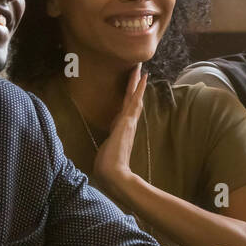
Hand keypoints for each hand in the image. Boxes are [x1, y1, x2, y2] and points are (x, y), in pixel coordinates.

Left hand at [94, 65, 146, 188]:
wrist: (114, 175)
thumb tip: (103, 155)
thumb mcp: (104, 155)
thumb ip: (106, 150)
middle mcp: (127, 125)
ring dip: (137, 84)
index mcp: (121, 132)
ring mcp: (128, 122)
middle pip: (131, 102)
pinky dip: (138, 89)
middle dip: (134, 88)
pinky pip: (133, 101)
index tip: (131, 92)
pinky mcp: (127, 120)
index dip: (128, 101)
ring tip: (141, 70)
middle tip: (139, 73)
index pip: (125, 112)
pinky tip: (142, 77)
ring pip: (133, 98)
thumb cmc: (107, 169)